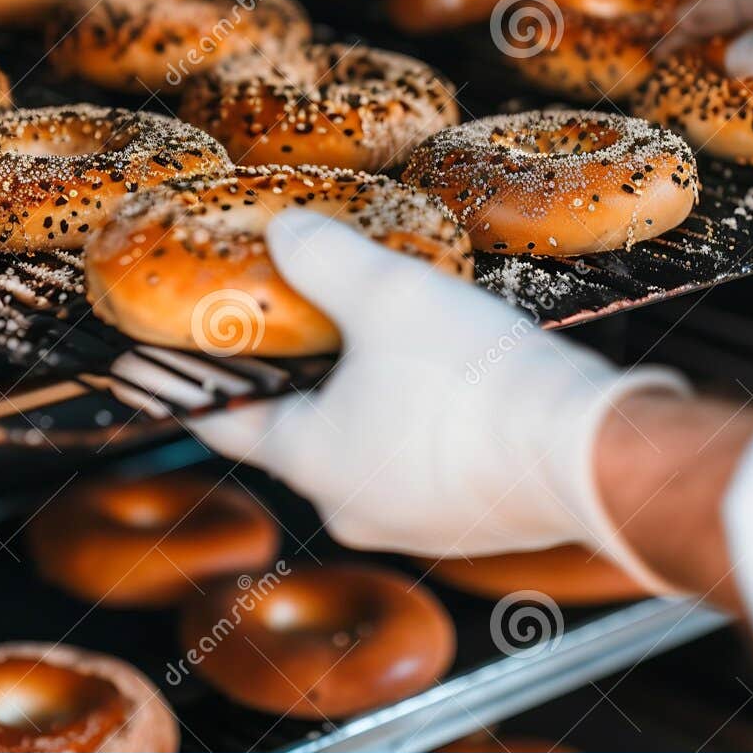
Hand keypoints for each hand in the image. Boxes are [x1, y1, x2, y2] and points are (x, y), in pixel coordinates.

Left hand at [190, 211, 687, 588]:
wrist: (590, 453)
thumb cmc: (477, 380)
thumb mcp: (388, 293)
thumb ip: (325, 257)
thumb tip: (287, 229)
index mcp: (311, 461)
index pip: (221, 417)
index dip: (190, 377)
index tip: (161, 352)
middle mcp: (352, 507)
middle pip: (298, 430)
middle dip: (299, 374)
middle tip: (298, 320)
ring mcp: (415, 523)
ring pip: (367, 446)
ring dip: (368, 396)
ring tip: (386, 337)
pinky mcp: (472, 521)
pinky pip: (424, 463)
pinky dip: (421, 421)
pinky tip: (448, 376)